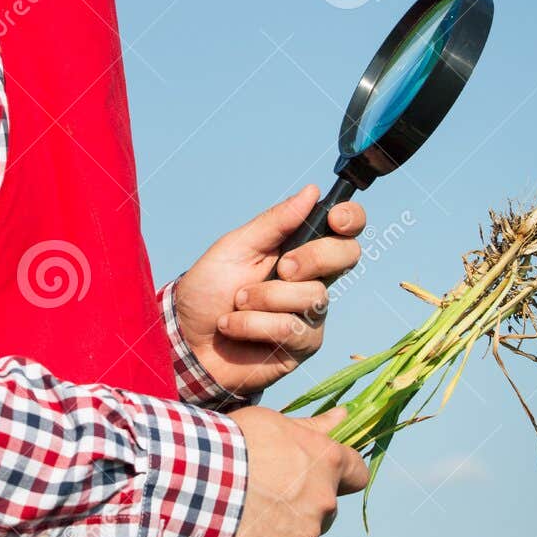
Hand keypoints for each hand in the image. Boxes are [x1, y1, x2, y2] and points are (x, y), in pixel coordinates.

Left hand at [174, 184, 366, 397]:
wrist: (185, 339)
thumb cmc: (208, 291)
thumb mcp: (235, 248)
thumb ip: (274, 222)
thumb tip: (311, 191)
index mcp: (298, 249)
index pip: (343, 229)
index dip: (351, 218)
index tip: (334, 219)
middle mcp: (311, 279)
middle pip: (346, 256)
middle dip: (313, 257)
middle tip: (281, 268)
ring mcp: (310, 314)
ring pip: (313, 295)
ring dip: (265, 297)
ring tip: (237, 302)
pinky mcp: (302, 345)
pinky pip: (292, 328)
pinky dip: (253, 324)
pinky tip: (232, 326)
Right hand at [219, 404, 368, 536]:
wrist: (196, 481)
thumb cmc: (233, 443)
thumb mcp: (273, 423)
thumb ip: (313, 427)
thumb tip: (345, 415)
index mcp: (327, 462)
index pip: (357, 474)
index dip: (342, 475)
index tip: (322, 475)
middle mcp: (325, 501)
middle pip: (326, 507)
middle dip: (304, 503)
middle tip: (266, 495)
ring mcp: (306, 535)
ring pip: (302, 534)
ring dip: (283, 528)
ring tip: (245, 515)